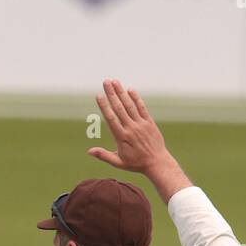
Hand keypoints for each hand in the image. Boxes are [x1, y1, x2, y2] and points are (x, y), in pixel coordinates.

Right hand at [87, 80, 189, 200]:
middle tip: (105, 82)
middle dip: (111, 94)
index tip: (99, 95)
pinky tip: (130, 90)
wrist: (157, 163)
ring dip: (122, 92)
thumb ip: (104, 155)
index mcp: (122, 137)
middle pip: (119, 108)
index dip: (104, 106)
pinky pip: (142, 108)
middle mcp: (131, 128)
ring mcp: (141, 124)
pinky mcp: (149, 122)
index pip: (110, 118)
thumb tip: (89, 151)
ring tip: (115, 81)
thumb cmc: (136, 164)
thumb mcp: (118, 162)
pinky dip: (136, 98)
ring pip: (130, 105)